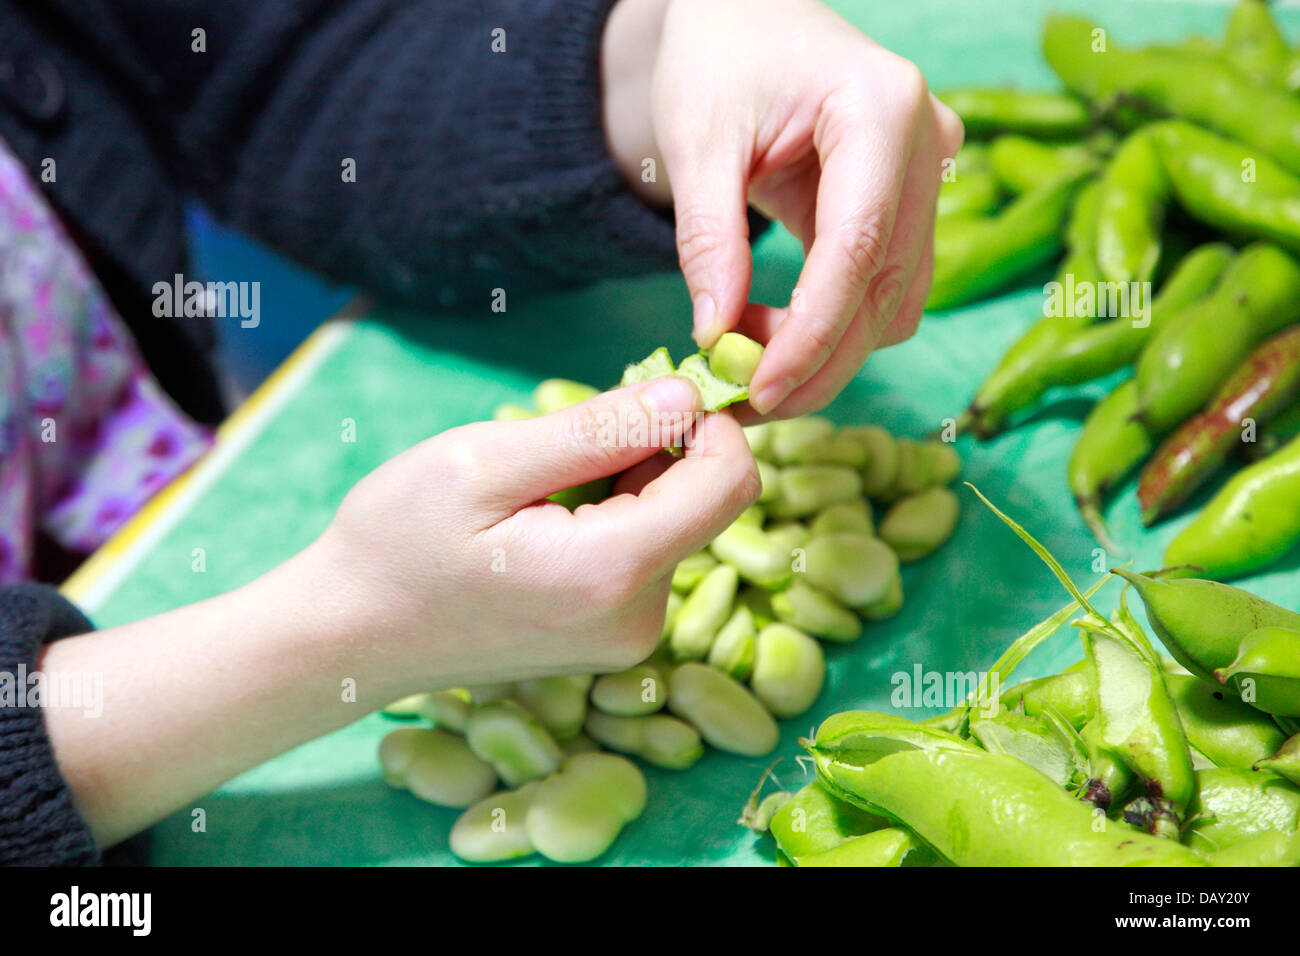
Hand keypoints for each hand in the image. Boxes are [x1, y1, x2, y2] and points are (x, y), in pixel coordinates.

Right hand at [318, 376, 759, 693]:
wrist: (349, 635)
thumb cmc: (396, 544)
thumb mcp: (483, 463)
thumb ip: (598, 430)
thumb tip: (685, 394)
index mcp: (614, 571)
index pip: (730, 481)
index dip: (708, 421)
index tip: (648, 390)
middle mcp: (638, 617)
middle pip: (707, 502)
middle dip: (659, 449)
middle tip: (571, 435)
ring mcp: (627, 635)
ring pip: (676, 523)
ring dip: (629, 483)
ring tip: (541, 485)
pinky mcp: (612, 637)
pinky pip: (647, 554)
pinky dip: (616, 517)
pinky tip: (547, 518)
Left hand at [602, 0, 963, 417]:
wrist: (746, 18)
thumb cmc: (718, 59)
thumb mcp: (696, 141)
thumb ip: (707, 240)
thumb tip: (716, 338)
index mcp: (881, 107)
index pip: (858, 246)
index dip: (813, 332)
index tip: (762, 389)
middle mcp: (927, 142)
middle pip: (886, 286)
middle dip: (820, 357)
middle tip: (748, 402)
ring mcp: (930, 174)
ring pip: (897, 300)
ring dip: (829, 350)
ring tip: (746, 361)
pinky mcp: (913, 204)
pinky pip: (888, 288)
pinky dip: (837, 326)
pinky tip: (775, 333)